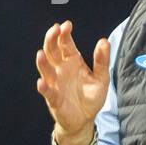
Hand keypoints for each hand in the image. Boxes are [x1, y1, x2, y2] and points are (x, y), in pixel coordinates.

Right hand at [35, 20, 109, 144]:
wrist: (85, 119)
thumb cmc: (91, 97)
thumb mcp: (101, 78)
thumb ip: (102, 61)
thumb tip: (104, 41)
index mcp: (72, 62)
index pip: (65, 44)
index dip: (64, 34)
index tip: (67, 25)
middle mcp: (61, 70)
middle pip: (52, 51)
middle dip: (51, 40)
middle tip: (54, 30)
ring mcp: (55, 83)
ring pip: (46, 70)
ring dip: (43, 62)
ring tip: (40, 53)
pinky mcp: (54, 99)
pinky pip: (47, 92)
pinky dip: (44, 87)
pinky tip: (41, 82)